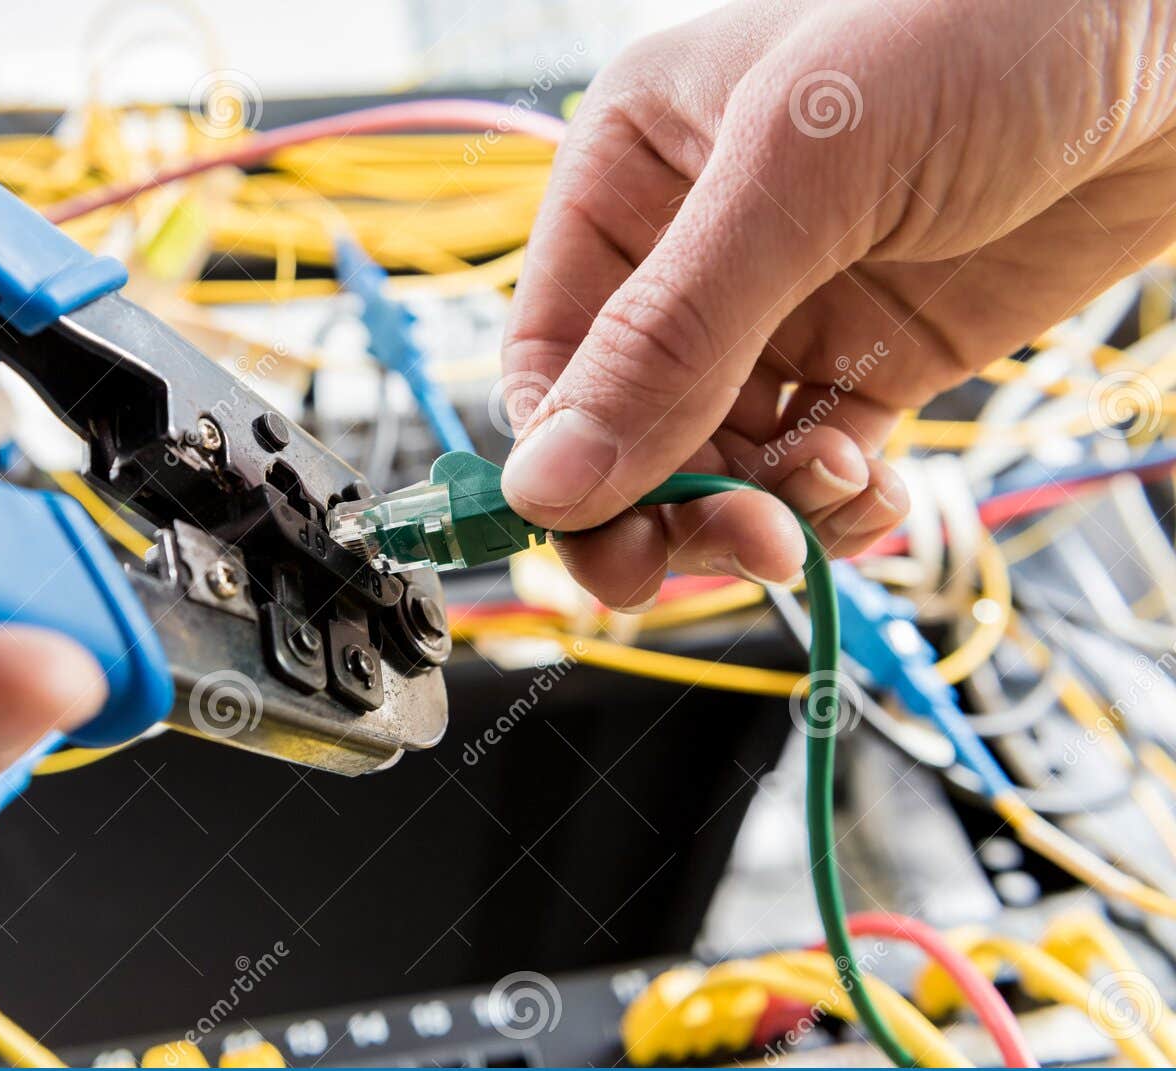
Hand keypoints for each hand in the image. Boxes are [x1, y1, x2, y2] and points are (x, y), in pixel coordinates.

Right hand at [500, 0, 1175, 609]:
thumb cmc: (994, 25)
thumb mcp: (804, 172)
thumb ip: (668, 336)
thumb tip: (545, 485)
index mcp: (631, 171)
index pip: (551, 354)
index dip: (571, 457)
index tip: (619, 534)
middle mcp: (693, 249)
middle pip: (625, 427)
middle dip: (669, 502)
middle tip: (729, 549)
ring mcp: (782, 310)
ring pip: (717, 463)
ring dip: (763, 510)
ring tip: (836, 495)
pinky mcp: (870, 359)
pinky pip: (810, 470)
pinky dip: (831, 509)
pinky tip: (874, 494)